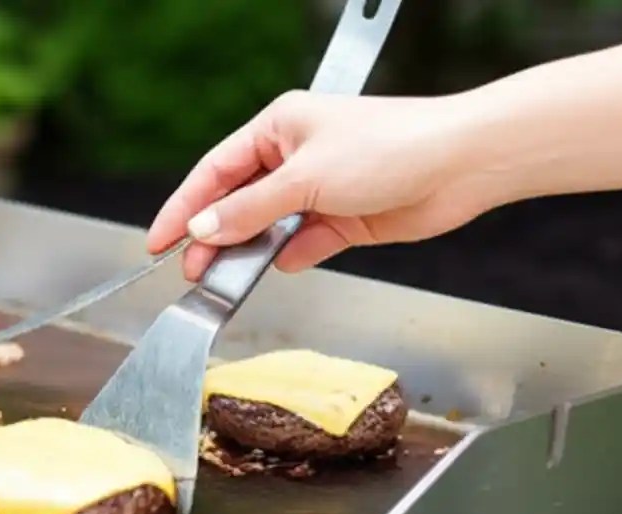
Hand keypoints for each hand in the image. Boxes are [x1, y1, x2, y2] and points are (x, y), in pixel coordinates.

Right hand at [147, 90, 496, 279]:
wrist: (462, 164)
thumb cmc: (391, 146)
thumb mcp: (304, 180)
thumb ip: (249, 211)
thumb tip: (204, 228)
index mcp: (278, 128)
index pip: (215, 171)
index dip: (183, 206)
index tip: (158, 238)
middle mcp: (296, 157)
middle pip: (237, 202)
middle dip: (212, 235)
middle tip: (190, 268)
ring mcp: (320, 189)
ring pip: (268, 226)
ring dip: (249, 250)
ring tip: (224, 277)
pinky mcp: (345, 218)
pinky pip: (304, 242)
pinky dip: (290, 255)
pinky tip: (278, 266)